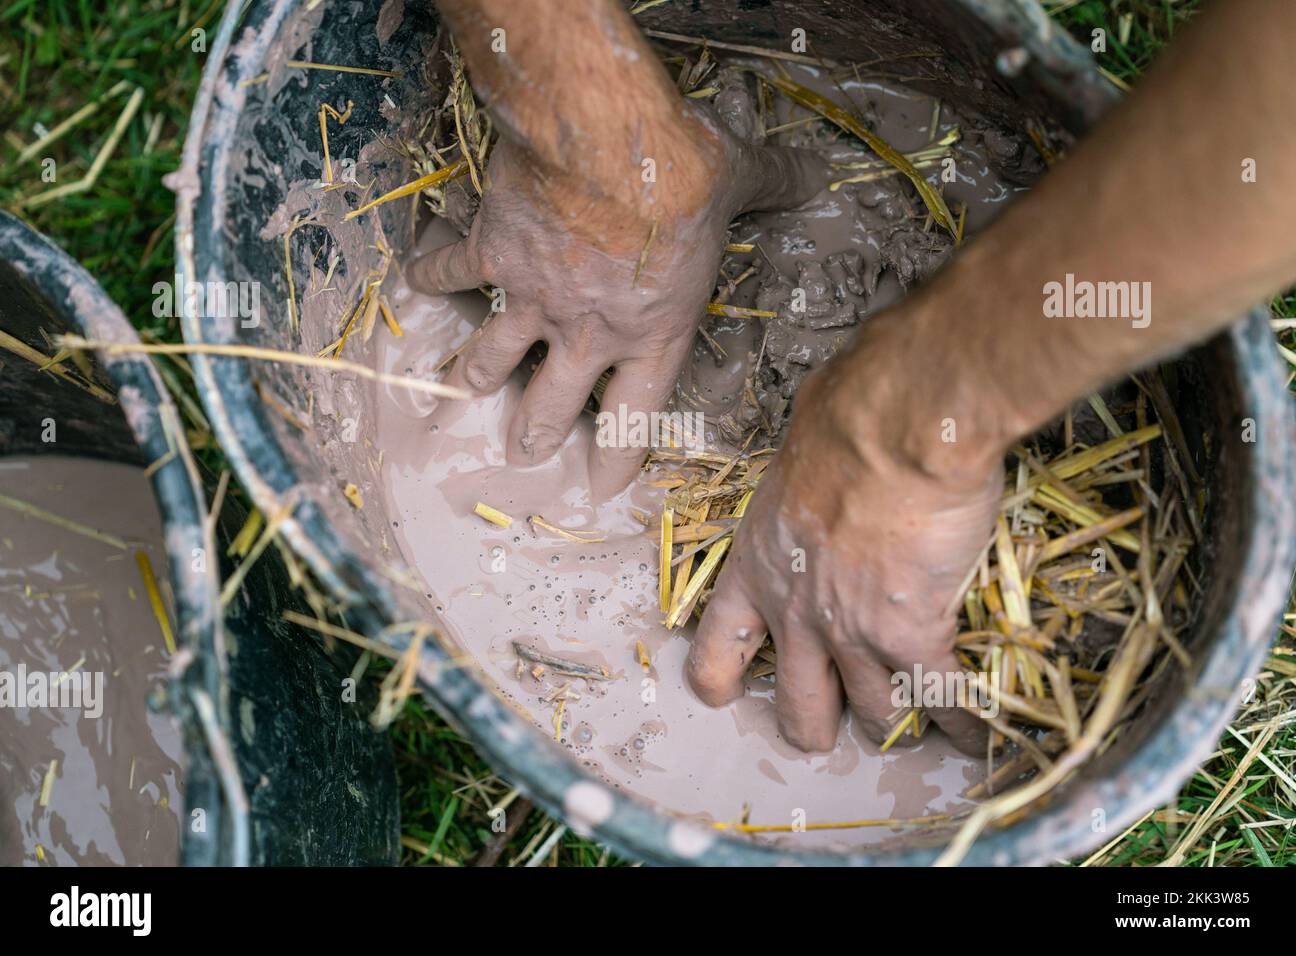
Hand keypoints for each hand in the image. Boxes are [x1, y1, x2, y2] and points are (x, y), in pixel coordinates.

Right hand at [409, 110, 827, 497]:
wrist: (603, 140)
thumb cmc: (683, 173)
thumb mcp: (743, 181)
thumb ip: (777, 185)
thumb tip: (819, 172)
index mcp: (654, 331)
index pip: (636, 416)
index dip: (618, 458)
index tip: (601, 488)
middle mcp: (590, 331)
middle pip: (554, 404)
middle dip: (536, 434)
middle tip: (523, 452)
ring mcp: (533, 299)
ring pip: (494, 358)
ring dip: (477, 376)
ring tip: (463, 390)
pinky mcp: (492, 254)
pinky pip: (453, 273)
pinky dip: (433, 276)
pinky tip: (417, 280)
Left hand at [686, 305, 1007, 754]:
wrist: (893, 427)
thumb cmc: (845, 418)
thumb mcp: (799, 451)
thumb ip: (807, 470)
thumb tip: (824, 428)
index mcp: (757, 565)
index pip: (717, 645)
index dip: (720, 677)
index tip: (726, 692)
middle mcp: (795, 612)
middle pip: (796, 702)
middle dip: (813, 724)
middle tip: (829, 728)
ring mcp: (852, 632)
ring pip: (873, 711)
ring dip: (894, 722)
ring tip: (913, 729)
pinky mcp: (912, 635)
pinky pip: (938, 696)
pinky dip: (961, 720)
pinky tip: (974, 732)